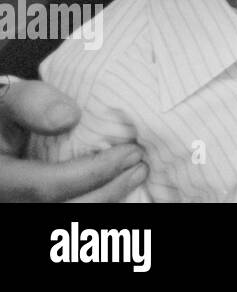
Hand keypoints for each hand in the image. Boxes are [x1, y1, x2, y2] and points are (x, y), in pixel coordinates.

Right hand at [0, 77, 145, 201]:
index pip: (46, 187)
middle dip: (109, 191)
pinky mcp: (34, 208)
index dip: (94, 173)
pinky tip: (118, 185)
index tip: (131, 153)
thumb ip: (31, 102)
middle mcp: (7, 202)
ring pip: (69, 219)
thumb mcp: (8, 100)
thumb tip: (68, 117)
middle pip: (64, 210)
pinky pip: (69, 215)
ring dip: (107, 200)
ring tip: (135, 174)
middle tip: (140, 166)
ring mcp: (19, 208)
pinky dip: (97, 202)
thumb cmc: (4, 116)